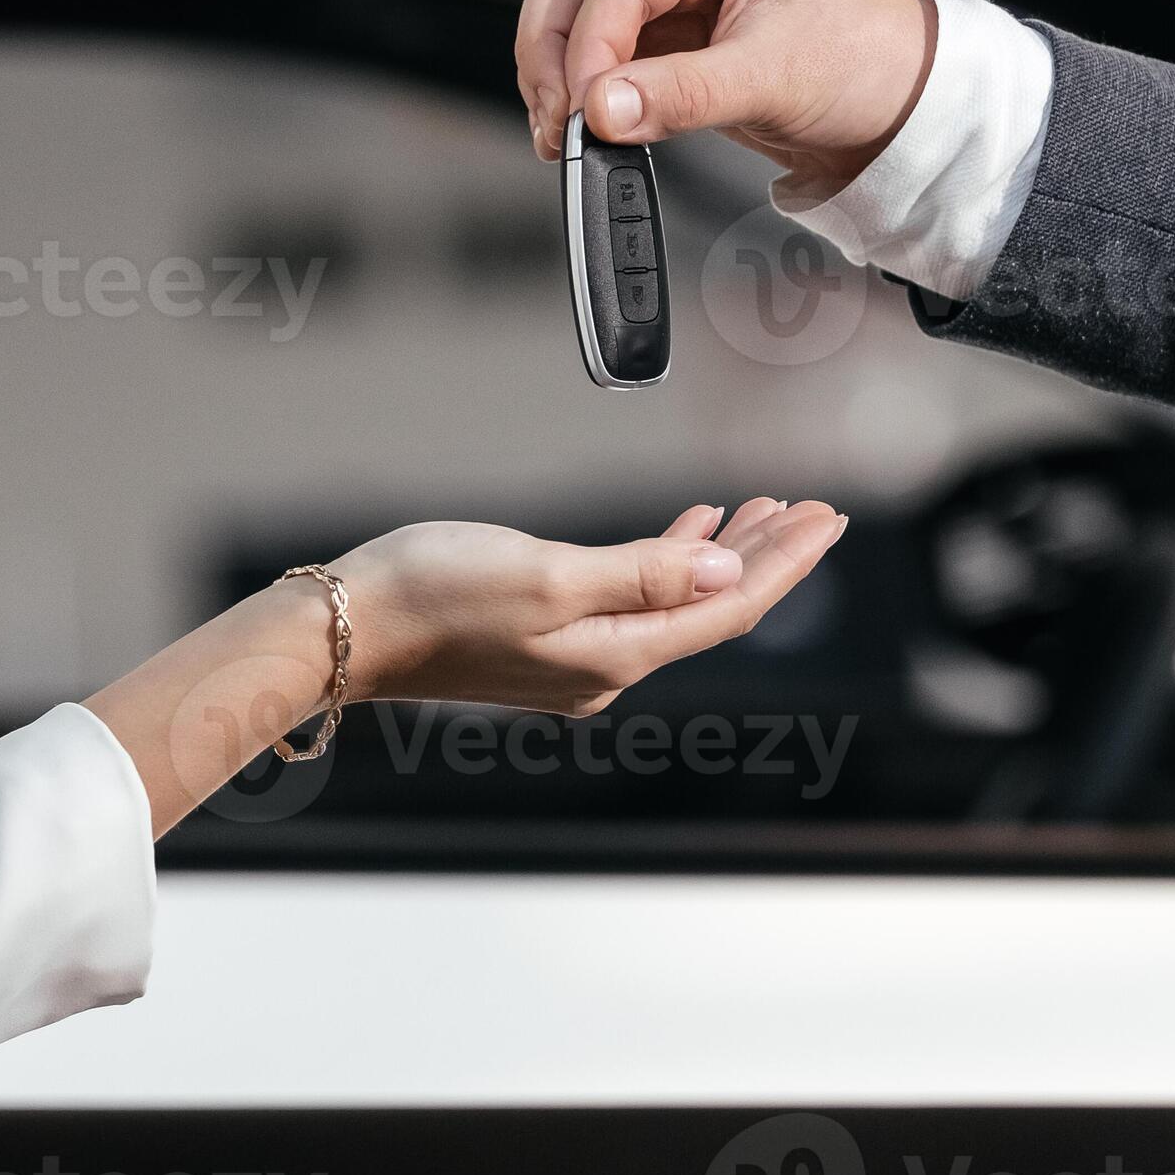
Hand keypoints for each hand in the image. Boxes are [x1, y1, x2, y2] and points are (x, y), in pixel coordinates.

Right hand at [326, 497, 846, 716]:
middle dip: (769, 557)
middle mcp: (608, 666)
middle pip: (713, 607)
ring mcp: (577, 657)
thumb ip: (639, 572)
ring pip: (677, 600)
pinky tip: (685, 530)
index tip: (830, 517)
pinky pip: (636, 597)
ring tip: (764, 511)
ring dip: (723, 555)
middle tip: (815, 508)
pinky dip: (668, 559)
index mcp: (618, 653)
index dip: (785, 562)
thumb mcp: (546, 573)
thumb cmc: (433, 593)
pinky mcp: (546, 638)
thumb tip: (722, 568)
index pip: (729, 607)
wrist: (344, 630)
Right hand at [515, 0, 935, 200]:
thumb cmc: (867, 61)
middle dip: (555, 52)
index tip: (583, 108)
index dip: (589, 47)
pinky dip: (584, 88)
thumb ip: (681, 94)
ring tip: (566, 131)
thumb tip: (604, 109)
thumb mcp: (773, 77)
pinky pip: (602, 52)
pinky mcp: (670, 35)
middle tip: (560, 119)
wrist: (900, 104)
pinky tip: (587, 126)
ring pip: (577, 12)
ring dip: (558, 70)